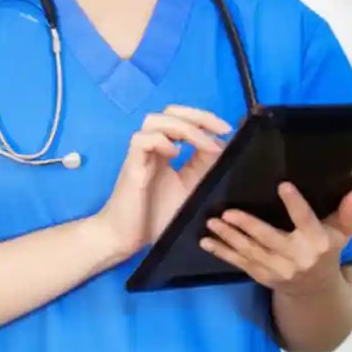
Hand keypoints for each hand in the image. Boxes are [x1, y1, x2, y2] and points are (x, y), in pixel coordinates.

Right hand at [93, 105, 231, 258]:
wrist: (124, 239)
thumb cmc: (154, 217)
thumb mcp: (189, 188)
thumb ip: (203, 167)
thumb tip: (221, 145)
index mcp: (164, 150)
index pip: (182, 120)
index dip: (204, 119)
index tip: (226, 130)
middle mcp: (151, 147)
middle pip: (169, 112)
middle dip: (198, 115)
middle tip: (221, 128)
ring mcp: (139, 155)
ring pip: (155, 121)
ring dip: (184, 127)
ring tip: (203, 144)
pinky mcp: (131, 167)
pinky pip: (142, 140)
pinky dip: (162, 141)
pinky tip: (175, 155)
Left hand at [200, 183, 351, 296]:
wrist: (315, 290)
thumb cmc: (327, 250)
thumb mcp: (342, 231)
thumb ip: (350, 210)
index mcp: (317, 242)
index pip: (306, 220)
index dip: (295, 204)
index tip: (283, 186)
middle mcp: (297, 257)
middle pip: (270, 239)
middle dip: (248, 226)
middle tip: (228, 212)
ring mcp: (277, 269)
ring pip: (250, 252)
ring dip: (229, 238)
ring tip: (212, 223)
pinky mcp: (262, 276)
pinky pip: (240, 263)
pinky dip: (222, 253)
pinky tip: (207, 242)